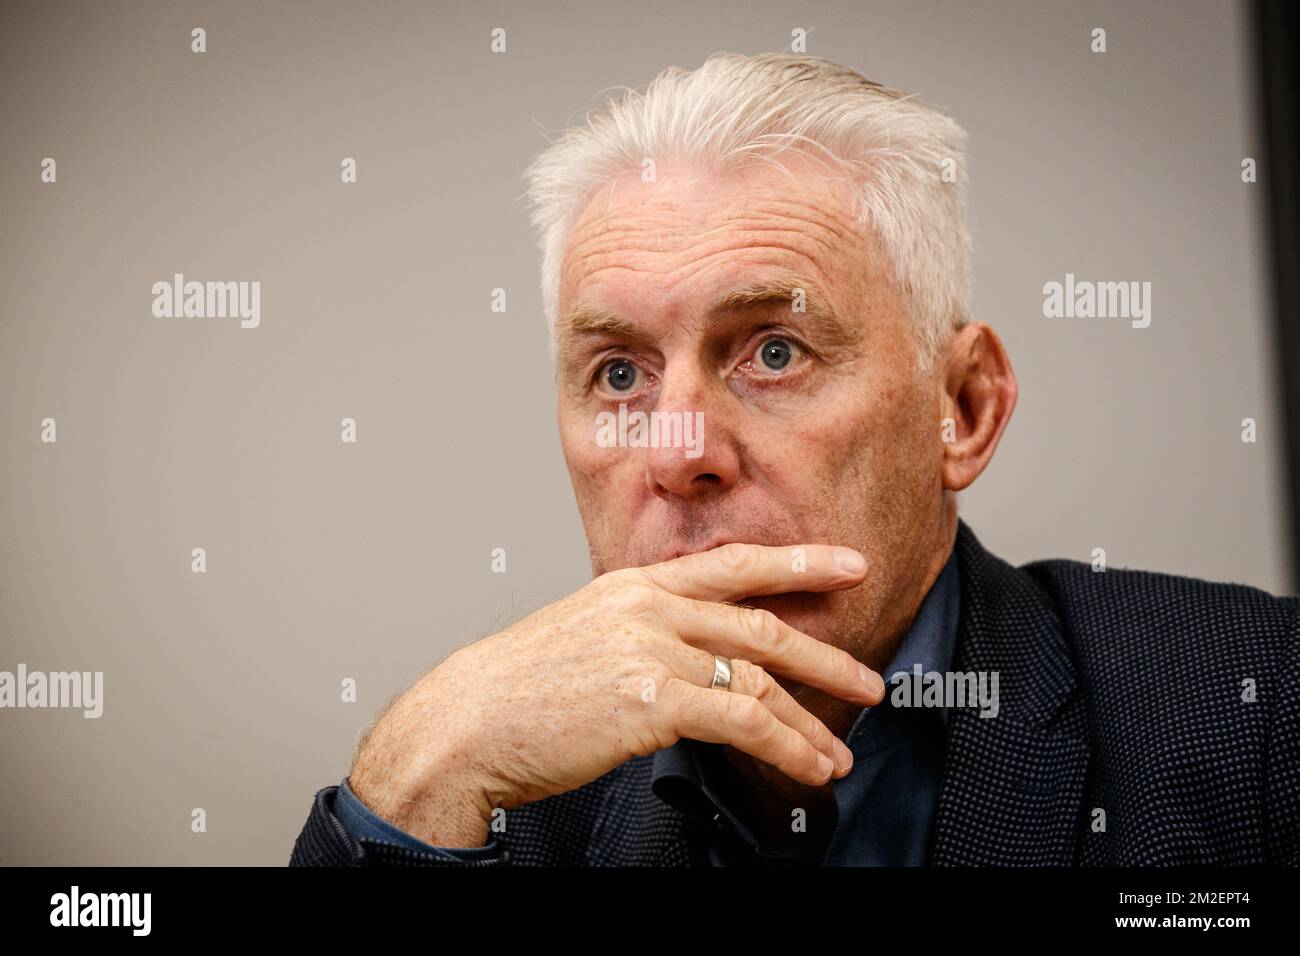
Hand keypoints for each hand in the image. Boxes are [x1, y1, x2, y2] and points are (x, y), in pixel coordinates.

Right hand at [348, 543, 883, 845]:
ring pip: (758, 679)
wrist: (468, 720)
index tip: (846, 564)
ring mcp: (652, 648)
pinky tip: (806, 765)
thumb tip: (688, 666)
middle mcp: (649, 607)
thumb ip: (641, 637)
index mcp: (635, 586)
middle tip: (868, 679)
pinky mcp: (652, 698)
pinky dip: (786, 746)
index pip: (732, 565)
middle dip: (825, 653)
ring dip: (809, 720)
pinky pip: (743, 721)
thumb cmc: (519, 689)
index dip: (796, 563)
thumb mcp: (585, 638)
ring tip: (837, 750)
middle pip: (760, 624)